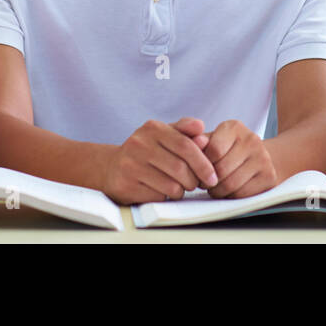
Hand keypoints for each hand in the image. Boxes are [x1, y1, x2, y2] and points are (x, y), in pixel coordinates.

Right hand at [99, 117, 217, 203]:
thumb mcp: (165, 135)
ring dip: (180, 191)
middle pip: (180, 168)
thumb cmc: (147, 151)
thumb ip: (185, 131)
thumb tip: (202, 129)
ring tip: (177, 186)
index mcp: (152, 128)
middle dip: (193, 180)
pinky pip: (158, 197)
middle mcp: (139, 144)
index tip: (213, 177)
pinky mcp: (125, 185)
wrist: (113, 167)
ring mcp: (130, 165)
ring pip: (171, 186)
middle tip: (194, 184)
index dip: (203, 163)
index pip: (186, 146)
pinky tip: (160, 191)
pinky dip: (165, 197)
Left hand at [201, 119, 277, 198]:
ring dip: (217, 191)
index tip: (198, 169)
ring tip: (214, 187)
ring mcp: (263, 158)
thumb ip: (201, 141)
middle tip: (204, 183)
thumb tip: (195, 142)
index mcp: (234, 127)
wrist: (259, 157)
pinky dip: (231, 196)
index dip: (202, 164)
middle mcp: (251, 140)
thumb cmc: (228, 150)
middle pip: (221, 169)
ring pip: (231, 184)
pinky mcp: (269, 177)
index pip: (214, 150)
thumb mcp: (213, 140)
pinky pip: (242, 194)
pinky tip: (228, 191)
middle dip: (208, 181)